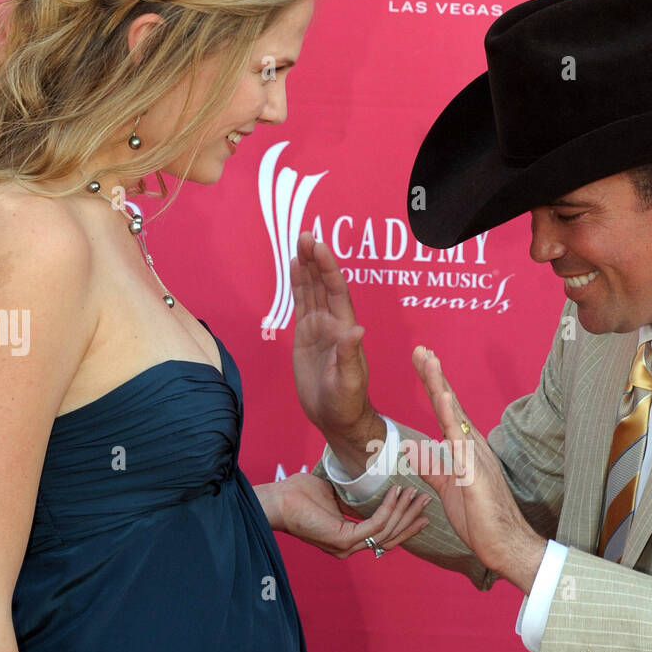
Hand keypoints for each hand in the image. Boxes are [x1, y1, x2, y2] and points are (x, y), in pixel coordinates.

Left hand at [274, 472, 429, 558]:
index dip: (404, 523)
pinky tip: (395, 492)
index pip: (383, 536)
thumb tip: (372, 492)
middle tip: (427, 500)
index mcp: (347, 539)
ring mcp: (346, 546)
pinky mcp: (343, 540)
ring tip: (415, 493)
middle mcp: (349, 547)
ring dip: (403, 511)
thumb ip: (354, 502)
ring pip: (386, 531)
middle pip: (390, 536)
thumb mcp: (334, 496)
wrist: (278, 499)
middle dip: (411, 518)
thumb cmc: (300, 495)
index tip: (420, 509)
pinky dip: (388, 508)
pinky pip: (374, 525)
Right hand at [291, 232, 380, 454]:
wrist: (335, 416)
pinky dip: (298, 285)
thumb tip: (356, 330)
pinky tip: (295, 268)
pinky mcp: (305, 336)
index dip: (328, 268)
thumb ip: (350, 356)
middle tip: (305, 234)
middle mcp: (332, 323)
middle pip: (323, 284)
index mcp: (344, 329)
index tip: (318, 247)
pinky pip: (301, 304)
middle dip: (316, 259)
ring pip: (312, 290)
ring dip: (307, 267)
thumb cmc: (346, 402)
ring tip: (299, 241)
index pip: (336, 291)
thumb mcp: (349, 382)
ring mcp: (318, 328)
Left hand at [411, 345, 546, 591]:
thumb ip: (432, 467)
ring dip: (441, 386)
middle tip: (421, 349)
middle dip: (435, 376)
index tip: (422, 361)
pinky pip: (459, 441)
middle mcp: (473, 446)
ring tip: (429, 360)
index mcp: (466, 449)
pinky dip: (450, 418)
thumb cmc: (480, 520)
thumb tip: (414, 448)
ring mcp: (475, 456)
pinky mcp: (475, 472)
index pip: (446, 411)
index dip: (434, 386)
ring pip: (454, 415)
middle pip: (450, 404)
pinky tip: (442, 398)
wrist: (505, 545)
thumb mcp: (447, 489)